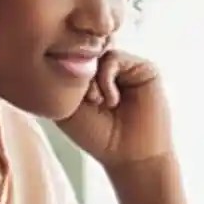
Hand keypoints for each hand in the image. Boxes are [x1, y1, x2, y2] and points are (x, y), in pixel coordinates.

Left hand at [56, 50, 173, 168]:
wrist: (130, 155)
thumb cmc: (98, 137)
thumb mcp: (66, 107)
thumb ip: (61, 78)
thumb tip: (67, 49)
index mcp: (89, 75)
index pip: (68, 53)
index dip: (62, 69)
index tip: (65, 98)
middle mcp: (106, 67)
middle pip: (82, 48)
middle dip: (77, 72)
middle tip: (85, 100)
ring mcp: (124, 66)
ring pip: (96, 50)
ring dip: (91, 77)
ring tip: (96, 101)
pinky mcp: (142, 68)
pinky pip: (114, 56)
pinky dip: (106, 79)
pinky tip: (111, 101)